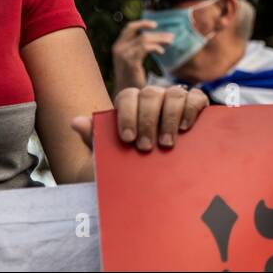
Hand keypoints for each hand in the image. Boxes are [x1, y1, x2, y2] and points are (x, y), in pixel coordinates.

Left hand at [70, 84, 209, 151]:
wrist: (157, 179)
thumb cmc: (129, 164)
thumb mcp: (108, 156)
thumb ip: (94, 138)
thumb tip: (75, 122)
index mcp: (131, 104)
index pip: (127, 96)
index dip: (127, 115)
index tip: (128, 139)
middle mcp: (153, 98)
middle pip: (151, 93)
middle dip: (148, 120)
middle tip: (145, 147)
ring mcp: (175, 99)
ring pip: (174, 93)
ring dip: (170, 117)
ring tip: (166, 143)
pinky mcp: (196, 105)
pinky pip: (196, 97)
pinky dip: (191, 109)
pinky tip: (186, 128)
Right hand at [111, 19, 170, 87]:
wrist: (125, 95)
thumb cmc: (132, 78)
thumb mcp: (132, 60)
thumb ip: (138, 48)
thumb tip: (156, 37)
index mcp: (118, 46)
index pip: (129, 28)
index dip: (142, 24)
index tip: (155, 25)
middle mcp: (118, 49)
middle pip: (141, 34)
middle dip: (158, 34)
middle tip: (171, 37)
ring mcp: (123, 55)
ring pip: (144, 39)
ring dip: (160, 39)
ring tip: (170, 42)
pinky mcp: (130, 62)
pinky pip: (145, 48)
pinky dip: (155, 47)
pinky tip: (162, 52)